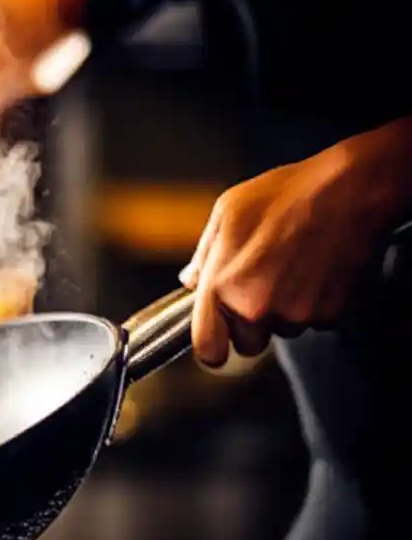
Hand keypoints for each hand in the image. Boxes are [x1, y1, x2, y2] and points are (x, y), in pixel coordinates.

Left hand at [180, 118, 411, 366]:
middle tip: (262, 287)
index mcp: (222, 286)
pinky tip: (315, 269)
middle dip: (252, 325)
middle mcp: (257, 307)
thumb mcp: (227, 212)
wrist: (348, 190)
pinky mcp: (330, 312)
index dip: (212, 349)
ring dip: (284, 311)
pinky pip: (315, 321)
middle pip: (248, 344)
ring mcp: (296, 313)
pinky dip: (315, 303)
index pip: (208, 350)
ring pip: (283, 331)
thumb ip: (204, 255)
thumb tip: (191, 280)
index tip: (217, 342)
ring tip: (292, 268)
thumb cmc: (286, 195)